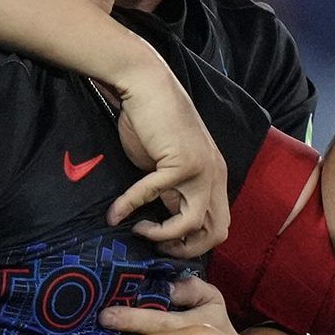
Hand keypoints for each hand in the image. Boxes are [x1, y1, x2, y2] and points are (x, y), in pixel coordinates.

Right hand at [103, 56, 229, 259]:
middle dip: (187, 249)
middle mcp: (216, 176)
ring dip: (164, 236)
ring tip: (140, 230)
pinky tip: (115, 211)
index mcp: (215, 177)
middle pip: (217, 232)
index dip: (193, 242)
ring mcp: (202, 170)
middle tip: (157, 246)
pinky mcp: (181, 162)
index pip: (219, 225)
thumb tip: (162, 218)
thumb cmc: (152, 120)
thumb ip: (171, 191)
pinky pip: (154, 195)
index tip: (164, 242)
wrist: (147, 85)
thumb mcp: (166, 164)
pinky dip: (131, 206)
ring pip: (195, 223)